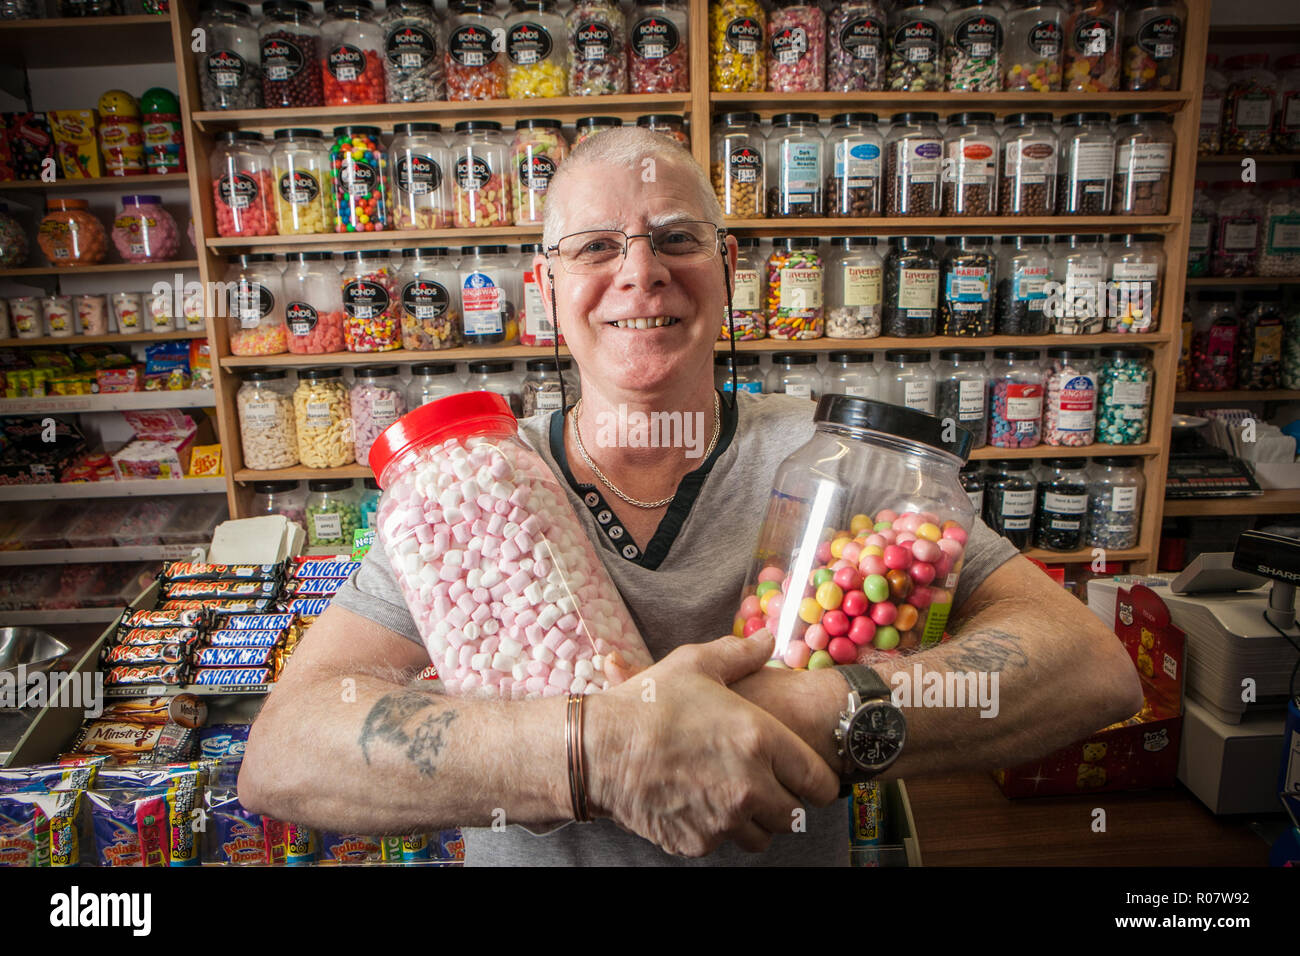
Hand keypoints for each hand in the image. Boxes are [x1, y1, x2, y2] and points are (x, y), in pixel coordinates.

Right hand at [584, 630, 839, 857]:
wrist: (598, 750)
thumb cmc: (648, 703)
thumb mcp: (695, 665)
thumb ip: (740, 654)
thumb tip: (768, 639)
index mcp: (761, 741)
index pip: (819, 783)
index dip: (818, 781)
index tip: (809, 778)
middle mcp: (750, 787)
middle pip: (794, 815)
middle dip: (785, 800)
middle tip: (768, 785)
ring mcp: (723, 820)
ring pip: (761, 835)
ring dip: (753, 819)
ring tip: (732, 795)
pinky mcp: (697, 842)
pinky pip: (721, 842)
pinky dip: (715, 828)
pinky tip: (697, 802)